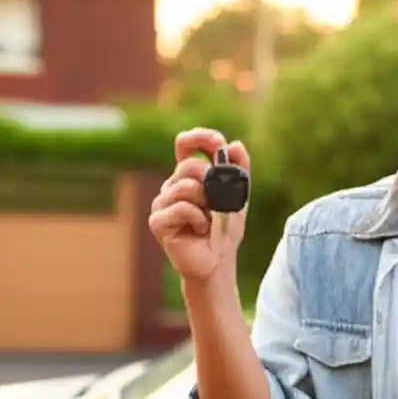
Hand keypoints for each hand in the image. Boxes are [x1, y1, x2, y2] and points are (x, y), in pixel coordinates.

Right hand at [148, 128, 250, 283]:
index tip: (218, 142)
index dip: (199, 137)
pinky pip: (183, 208)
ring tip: (206, 222)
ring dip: (206, 206)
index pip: (185, 145)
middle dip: (211, 185)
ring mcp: (162, 203)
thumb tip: (236, 144)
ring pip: (187, 186)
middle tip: (216, 206)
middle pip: (190, 166)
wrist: (217, 261)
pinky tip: (198, 231)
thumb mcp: (238, 196)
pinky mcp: (158, 221)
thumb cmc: (224, 230)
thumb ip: (240, 170)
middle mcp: (171, 186)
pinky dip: (198, 220)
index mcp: (188, 176)